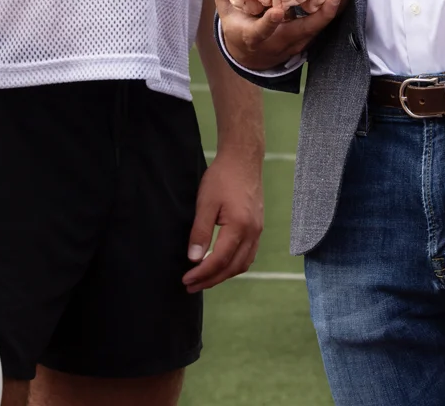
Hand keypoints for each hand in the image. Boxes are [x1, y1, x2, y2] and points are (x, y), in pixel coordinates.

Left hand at [182, 149, 263, 292]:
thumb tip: (194, 259)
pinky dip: (234, 265)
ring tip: (204, 279)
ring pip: (243, 263)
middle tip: (191, 286)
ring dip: (223, 275)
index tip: (186, 279)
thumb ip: (200, 232)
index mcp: (239, 226)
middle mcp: (253, 232)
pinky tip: (222, 265)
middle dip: (211, 280)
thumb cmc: (222, 177)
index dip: (202, 273)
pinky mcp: (258, 226)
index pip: (219, 260)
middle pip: (233, 267)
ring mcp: (258, 230)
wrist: (243, 158)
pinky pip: (248, 254)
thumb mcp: (206, 203)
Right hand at [209, 0, 349, 71]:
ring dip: (336, 7)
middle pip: (304, 31)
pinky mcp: (309, 38)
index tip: (278, 12)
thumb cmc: (238, 27)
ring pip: (321, 27)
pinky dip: (337, 7)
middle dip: (322, 14)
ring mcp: (297, 42)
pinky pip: (326, 22)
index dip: (270, 23)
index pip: (262, 31)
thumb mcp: (225, 8)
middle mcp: (279, 42)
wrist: (252, 58)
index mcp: (255, 36)